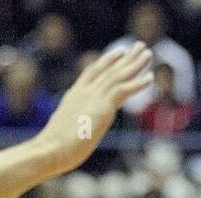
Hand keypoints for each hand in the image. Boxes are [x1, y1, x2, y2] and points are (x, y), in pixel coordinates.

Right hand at [35, 44, 152, 175]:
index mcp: (74, 95)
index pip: (92, 72)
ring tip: (148, 53)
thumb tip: (67, 135)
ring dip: (135, 64)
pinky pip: (123, 90)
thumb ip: (70, 127)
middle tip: (139, 46)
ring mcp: (93, 97)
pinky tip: (151, 78)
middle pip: (108, 69)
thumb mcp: (62, 132)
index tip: (120, 52)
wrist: (50, 148)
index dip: (107, 61)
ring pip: (118, 76)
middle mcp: (84, 92)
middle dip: (126, 58)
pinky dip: (138, 84)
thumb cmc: (52, 148)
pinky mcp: (102, 108)